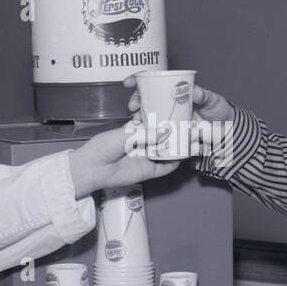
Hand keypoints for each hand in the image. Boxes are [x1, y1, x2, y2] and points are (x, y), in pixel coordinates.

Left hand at [67, 123, 181, 198]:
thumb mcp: (125, 134)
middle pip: (166, 138)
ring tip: (193, 140)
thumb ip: (147, 133)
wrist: (94, 168)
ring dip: (180, 147)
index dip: (168, 120)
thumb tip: (166, 130)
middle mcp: (145, 143)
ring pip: (168, 152)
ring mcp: (148, 157)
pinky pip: (165, 167)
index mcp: (137, 131)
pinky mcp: (149, 171)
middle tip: (192, 127)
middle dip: (178, 133)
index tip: (181, 114)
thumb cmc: (103, 147)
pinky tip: (183, 156)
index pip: (156, 124)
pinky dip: (175, 162)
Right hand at [123, 74, 235, 156]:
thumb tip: (196, 91)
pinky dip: (147, 133)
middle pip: (146, 98)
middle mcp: (168, 103)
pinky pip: (156, 131)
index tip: (129, 83)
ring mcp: (168, 117)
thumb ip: (204, 96)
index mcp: (175, 91)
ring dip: (138, 117)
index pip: (153, 81)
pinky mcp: (170, 132)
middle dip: (135, 101)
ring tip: (136, 120)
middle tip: (134, 107)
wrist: (225, 131)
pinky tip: (142, 134)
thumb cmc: (218, 111)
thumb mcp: (212, 101)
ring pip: (147, 115)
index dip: (138, 80)